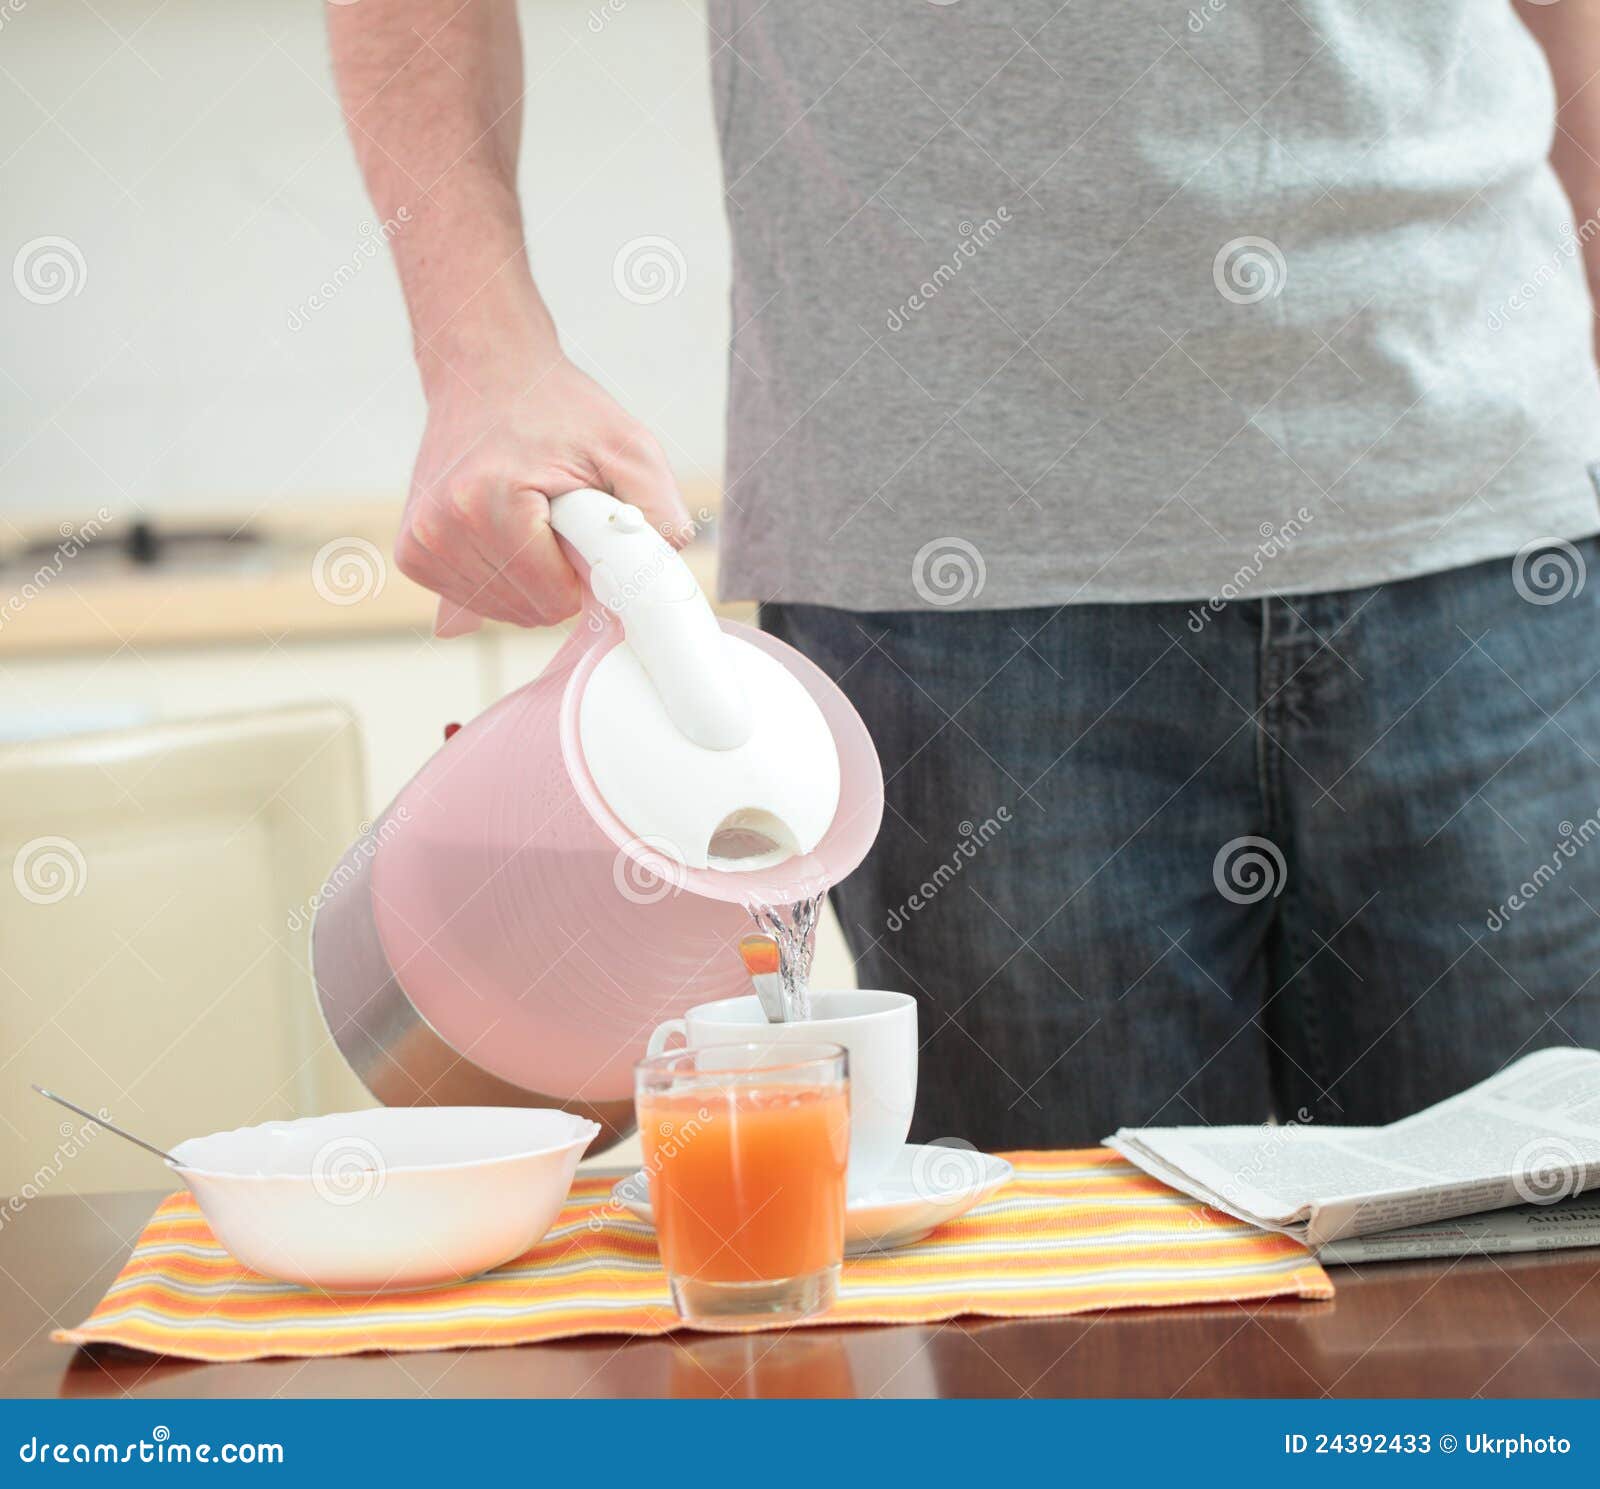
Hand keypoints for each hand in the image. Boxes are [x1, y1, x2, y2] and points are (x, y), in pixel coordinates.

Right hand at [396, 354, 692, 633]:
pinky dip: (502, 579)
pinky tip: (505, 533)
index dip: (585, 571)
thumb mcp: (628, 446)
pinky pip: (474, 600)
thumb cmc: (558, 407)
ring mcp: (420, 542)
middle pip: (529, 611)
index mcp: (488, 502)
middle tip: (557, 518)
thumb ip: (659, 511)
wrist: (488, 370)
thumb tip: (659, 576)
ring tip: (529, 518)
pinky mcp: (412, 552)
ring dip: (529, 579)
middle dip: (557, 576)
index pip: (555, 598)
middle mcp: (441, 527)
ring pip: (502, 611)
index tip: (583, 526)